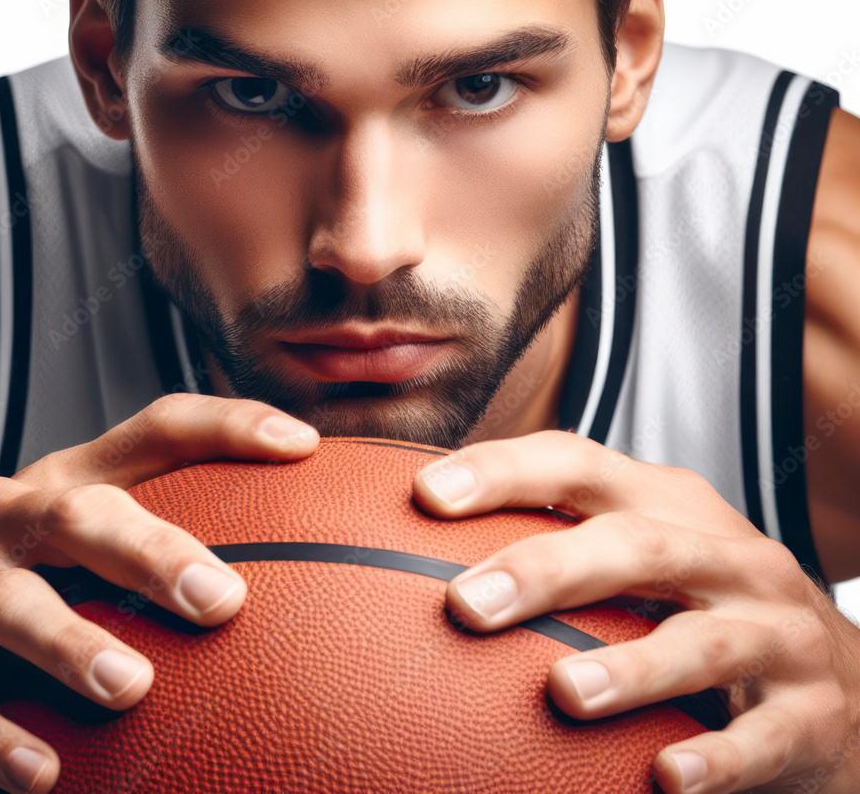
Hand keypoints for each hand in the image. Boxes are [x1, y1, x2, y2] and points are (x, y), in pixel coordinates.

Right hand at [0, 394, 317, 792]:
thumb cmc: (41, 577)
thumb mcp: (101, 546)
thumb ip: (184, 546)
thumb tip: (313, 560)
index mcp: (74, 473)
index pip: (160, 428)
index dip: (231, 426)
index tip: (304, 448)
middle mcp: (8, 506)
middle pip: (82, 509)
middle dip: (150, 551)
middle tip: (220, 601)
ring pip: (8, 598)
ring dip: (69, 644)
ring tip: (130, 688)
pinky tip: (43, 770)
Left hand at [412, 430, 859, 793]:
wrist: (843, 676)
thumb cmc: (697, 603)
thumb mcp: (637, 555)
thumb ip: (552, 545)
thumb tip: (410, 555)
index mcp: (665, 503)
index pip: (577, 463)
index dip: (503, 470)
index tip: (425, 494)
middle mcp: (724, 552)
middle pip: (635, 545)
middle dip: (547, 569)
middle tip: (465, 604)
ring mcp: (776, 629)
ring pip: (703, 643)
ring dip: (632, 669)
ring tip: (561, 693)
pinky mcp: (814, 711)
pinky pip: (767, 738)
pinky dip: (718, 761)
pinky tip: (665, 779)